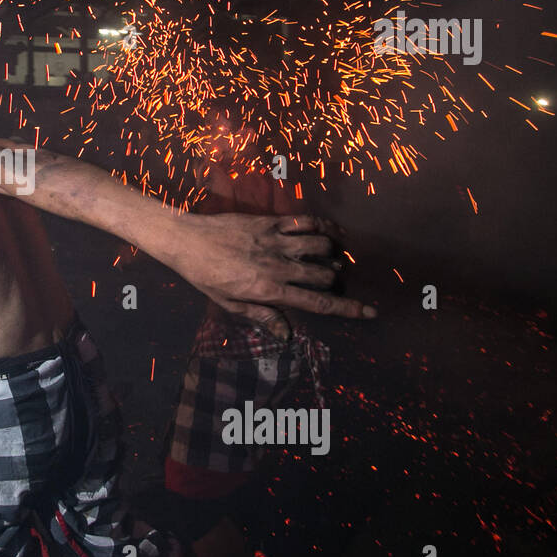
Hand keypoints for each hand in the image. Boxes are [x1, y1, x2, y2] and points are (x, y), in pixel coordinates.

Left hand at [173, 213, 374, 338]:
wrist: (187, 240)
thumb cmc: (205, 275)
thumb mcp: (229, 304)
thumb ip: (261, 317)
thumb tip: (287, 335)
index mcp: (269, 290)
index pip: (317, 303)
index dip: (347, 309)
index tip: (370, 312)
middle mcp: (278, 266)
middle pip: (324, 274)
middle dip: (336, 281)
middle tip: (333, 283)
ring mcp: (275, 241)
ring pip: (320, 246)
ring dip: (331, 253)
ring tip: (331, 258)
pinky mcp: (270, 222)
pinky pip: (305, 221)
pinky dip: (322, 226)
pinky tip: (329, 231)